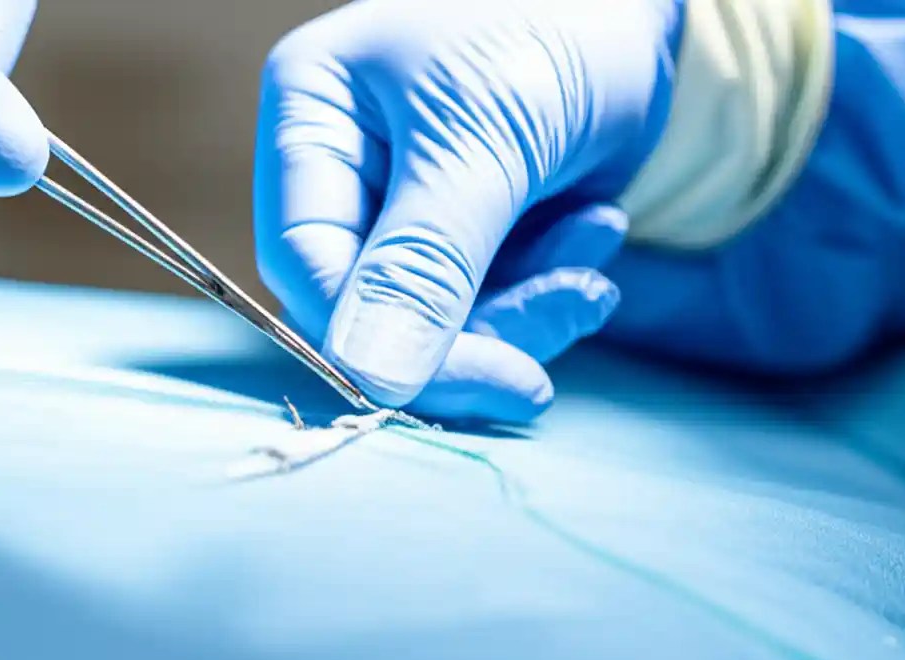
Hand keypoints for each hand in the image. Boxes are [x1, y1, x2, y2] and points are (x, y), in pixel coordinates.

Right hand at [254, 0, 679, 422]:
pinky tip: (600, 226)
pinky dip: (554, 286)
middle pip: (371, 307)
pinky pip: (496, 301)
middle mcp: (349, 170)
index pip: (304, 261)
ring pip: (440, 319)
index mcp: (315, 120)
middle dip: (469, 337)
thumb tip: (371, 377)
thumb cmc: (554, 24)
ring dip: (527, 310)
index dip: (368, 340)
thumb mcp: (483, 138)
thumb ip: (425, 260)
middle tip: (537, 370)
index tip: (464, 380)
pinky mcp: (477, 231)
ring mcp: (413, 206)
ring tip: (595, 250)